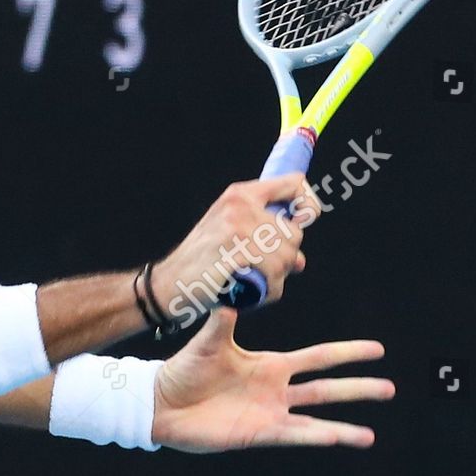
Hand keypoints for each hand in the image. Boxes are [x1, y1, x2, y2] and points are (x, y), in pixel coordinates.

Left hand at [150, 307, 392, 452]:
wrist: (163, 403)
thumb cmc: (184, 371)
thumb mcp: (208, 342)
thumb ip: (224, 320)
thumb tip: (234, 288)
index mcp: (269, 364)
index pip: (317, 357)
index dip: (346, 352)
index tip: (377, 349)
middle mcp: (276, 389)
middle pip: (326, 387)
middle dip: (358, 387)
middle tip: (391, 387)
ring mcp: (270, 413)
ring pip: (317, 418)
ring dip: (346, 423)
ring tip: (375, 431)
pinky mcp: (259, 433)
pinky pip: (296, 435)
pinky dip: (320, 436)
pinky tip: (343, 438)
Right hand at [151, 175, 319, 320]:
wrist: (168, 283)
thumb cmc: (202, 263)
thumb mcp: (228, 234)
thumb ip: (263, 236)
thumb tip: (299, 260)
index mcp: (239, 195)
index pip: (294, 184)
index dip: (307, 205)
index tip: (302, 222)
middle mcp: (240, 206)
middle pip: (295, 232)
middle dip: (286, 257)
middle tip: (261, 268)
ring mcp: (238, 228)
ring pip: (288, 258)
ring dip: (276, 278)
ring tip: (252, 281)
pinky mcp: (238, 253)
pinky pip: (275, 276)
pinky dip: (269, 291)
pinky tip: (250, 291)